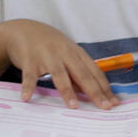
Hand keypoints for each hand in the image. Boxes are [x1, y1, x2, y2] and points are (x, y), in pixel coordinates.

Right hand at [2, 19, 118, 108]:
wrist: (24, 30)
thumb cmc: (49, 45)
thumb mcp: (67, 53)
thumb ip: (77, 71)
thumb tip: (89, 92)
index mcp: (76, 53)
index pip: (94, 72)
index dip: (105, 88)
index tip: (114, 103)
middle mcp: (64, 54)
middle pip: (82, 74)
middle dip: (94, 91)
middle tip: (104, 107)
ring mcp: (47, 56)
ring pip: (59, 75)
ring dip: (67, 91)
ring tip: (73, 106)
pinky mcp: (29, 60)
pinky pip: (29, 76)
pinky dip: (28, 87)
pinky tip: (26, 98)